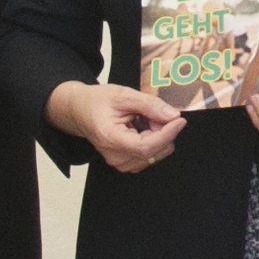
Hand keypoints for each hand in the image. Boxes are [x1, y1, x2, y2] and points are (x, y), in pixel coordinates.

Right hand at [45, 81, 184, 172]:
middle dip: (162, 130)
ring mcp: (120, 163)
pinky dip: (152, 140)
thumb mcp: (123, 95)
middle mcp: (115, 156)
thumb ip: (150, 105)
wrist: (80, 110)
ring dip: (157, 135)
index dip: (167, 134)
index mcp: (110, 139)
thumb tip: (173, 116)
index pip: (146, 147)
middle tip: (151, 112)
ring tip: (141, 119)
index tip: (179, 120)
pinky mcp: (126, 163)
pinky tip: (141, 128)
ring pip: (155, 154)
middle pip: (154, 150)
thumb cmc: (97, 102)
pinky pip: (150, 155)